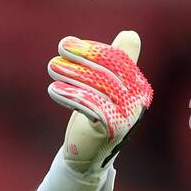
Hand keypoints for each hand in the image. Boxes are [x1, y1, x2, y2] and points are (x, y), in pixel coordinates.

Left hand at [48, 31, 151, 179]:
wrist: (86, 155)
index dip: (92, 50)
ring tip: (52, 67)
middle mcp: (137, 101)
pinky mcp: (112, 129)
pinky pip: (91, 106)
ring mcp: (127, 116)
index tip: (67, 44)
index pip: (117, 60)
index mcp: (138, 87)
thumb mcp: (102, 87)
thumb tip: (130, 34)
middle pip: (108, 72)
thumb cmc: (93, 117)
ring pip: (99, 87)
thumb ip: (113, 63)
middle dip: (81, 58)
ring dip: (73, 74)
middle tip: (58, 51)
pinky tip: (54, 89)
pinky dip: (71, 95)